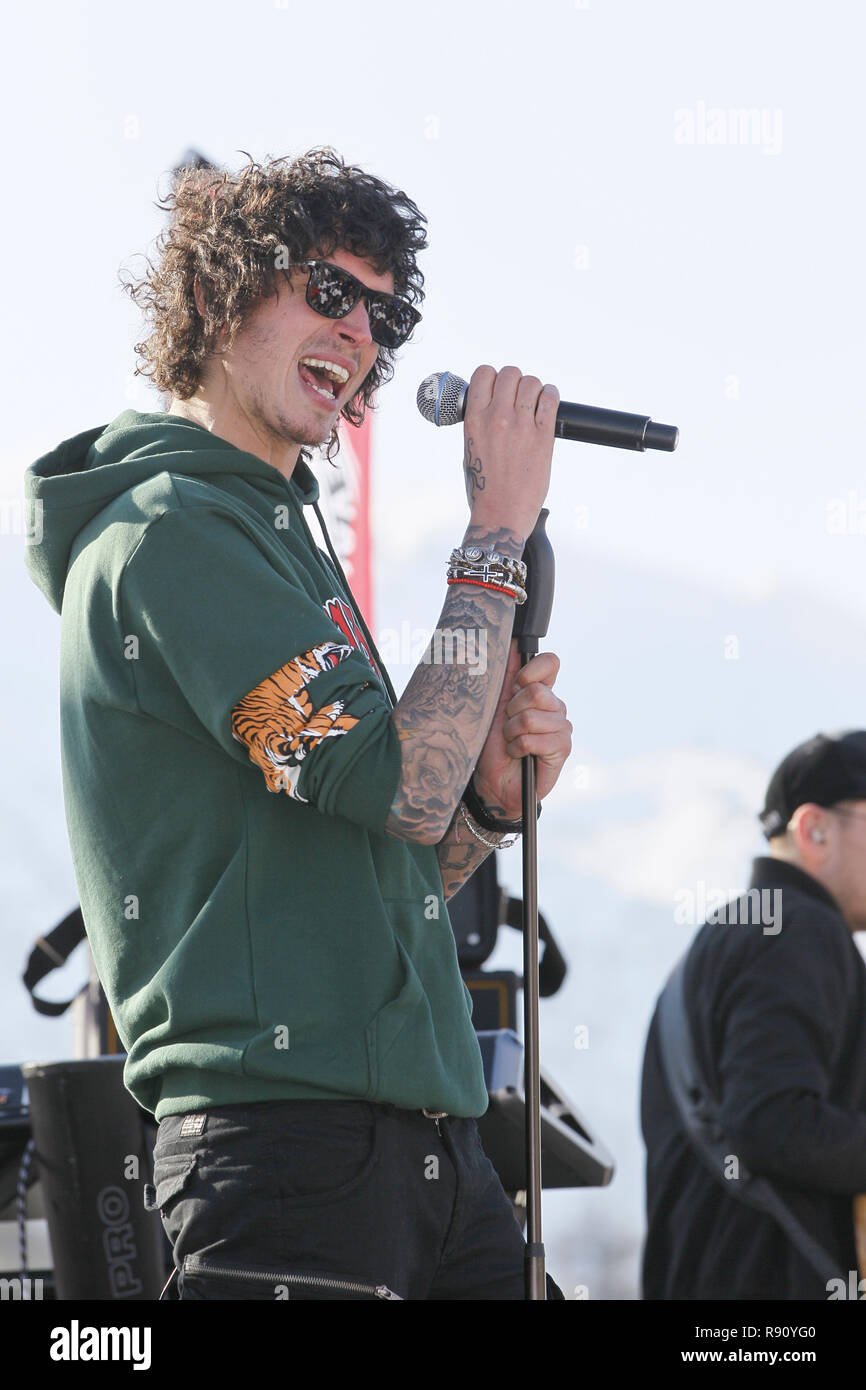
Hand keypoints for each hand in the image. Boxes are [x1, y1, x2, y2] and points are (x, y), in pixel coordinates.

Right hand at [463, 365, 558, 540]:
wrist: (500, 515)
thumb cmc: (483, 489)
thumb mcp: (470, 449)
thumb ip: (480, 424)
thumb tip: (491, 406)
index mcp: (474, 420)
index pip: (484, 374)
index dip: (493, 377)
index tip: (498, 389)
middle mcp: (497, 418)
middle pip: (510, 373)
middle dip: (515, 382)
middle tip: (518, 398)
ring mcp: (521, 426)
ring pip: (532, 382)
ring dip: (534, 389)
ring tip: (534, 404)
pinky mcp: (543, 437)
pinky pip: (551, 399)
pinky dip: (551, 395)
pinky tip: (548, 403)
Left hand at [472, 642, 571, 821]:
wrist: (492, 779)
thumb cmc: (491, 741)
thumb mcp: (493, 702)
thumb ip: (504, 672)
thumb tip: (510, 639)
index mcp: (541, 690)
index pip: (549, 662)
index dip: (529, 671)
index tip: (513, 687)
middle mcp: (555, 705)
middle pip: (535, 692)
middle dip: (511, 710)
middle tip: (506, 725)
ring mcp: (562, 726)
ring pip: (531, 717)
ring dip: (511, 732)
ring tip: (510, 741)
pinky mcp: (563, 748)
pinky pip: (535, 739)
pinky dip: (518, 747)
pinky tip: (518, 754)